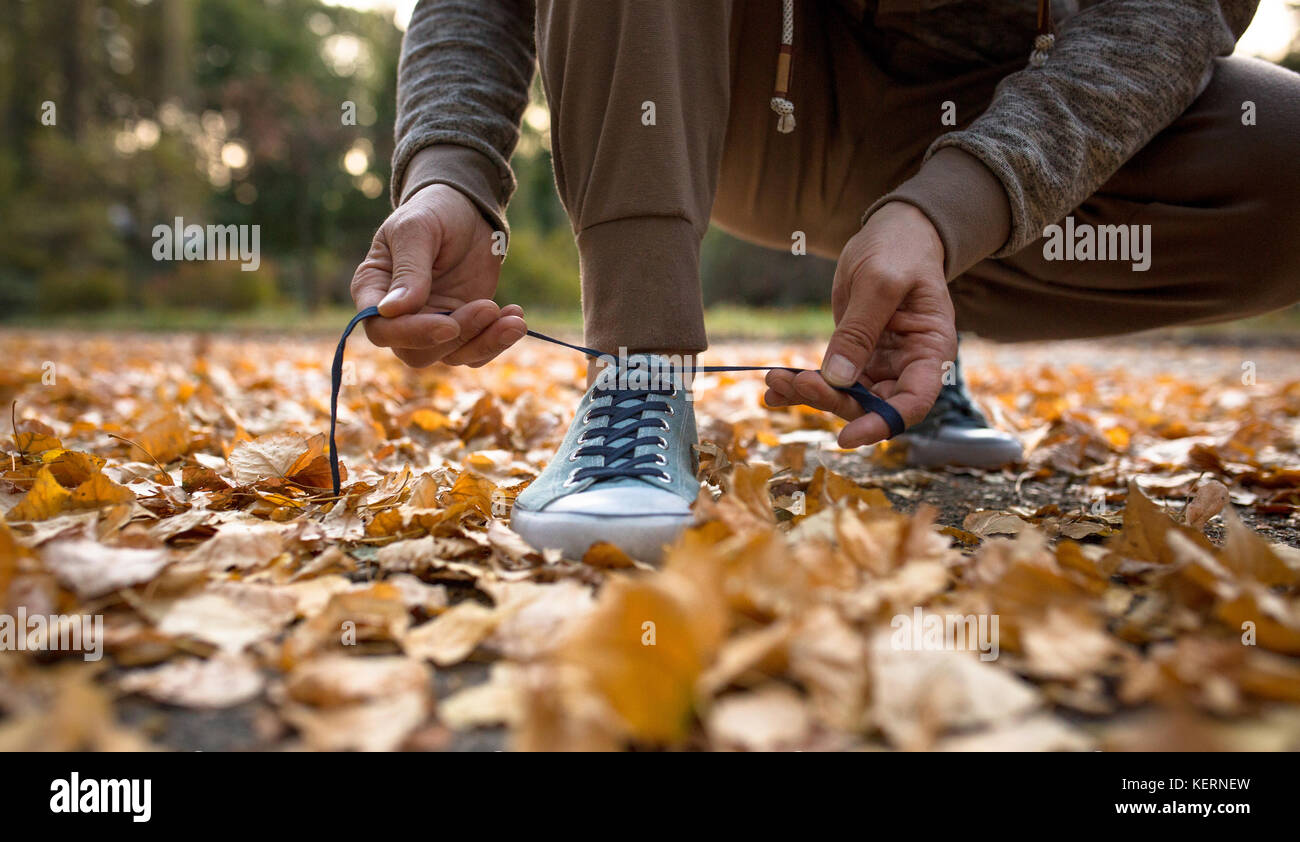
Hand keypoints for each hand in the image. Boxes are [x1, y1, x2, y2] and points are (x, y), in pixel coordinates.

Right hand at [350, 183, 525, 367]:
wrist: (468, 211)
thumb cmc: (434, 212)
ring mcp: (431, 325)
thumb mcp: (418, 230)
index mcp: (375, 290)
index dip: (413, 334)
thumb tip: (390, 311)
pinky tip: (515, 317)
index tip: (448, 325)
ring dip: (486, 343)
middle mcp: (399, 317)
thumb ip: (408, 270)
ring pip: (452, 356)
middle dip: (457, 337)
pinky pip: (477, 350)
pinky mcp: (463, 328)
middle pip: (417, 353)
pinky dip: (499, 340)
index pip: (382, 330)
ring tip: (514, 319)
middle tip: (489, 307)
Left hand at [764, 201, 956, 447]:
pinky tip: (774, 389)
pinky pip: (829, 379)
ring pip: (845, 395)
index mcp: (930, 351)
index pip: (913, 402)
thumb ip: (860, 331)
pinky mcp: (854, 355)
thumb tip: (838, 379)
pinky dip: (802, 385)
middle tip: (795, 382)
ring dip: (809, 393)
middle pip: (872, 403)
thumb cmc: (899, 250)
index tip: (846, 437)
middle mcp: (907, 365)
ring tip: (774, 381)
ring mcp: (880, 363)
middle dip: (831, 400)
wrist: (893, 232)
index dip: (881, 424)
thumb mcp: (880, 283)